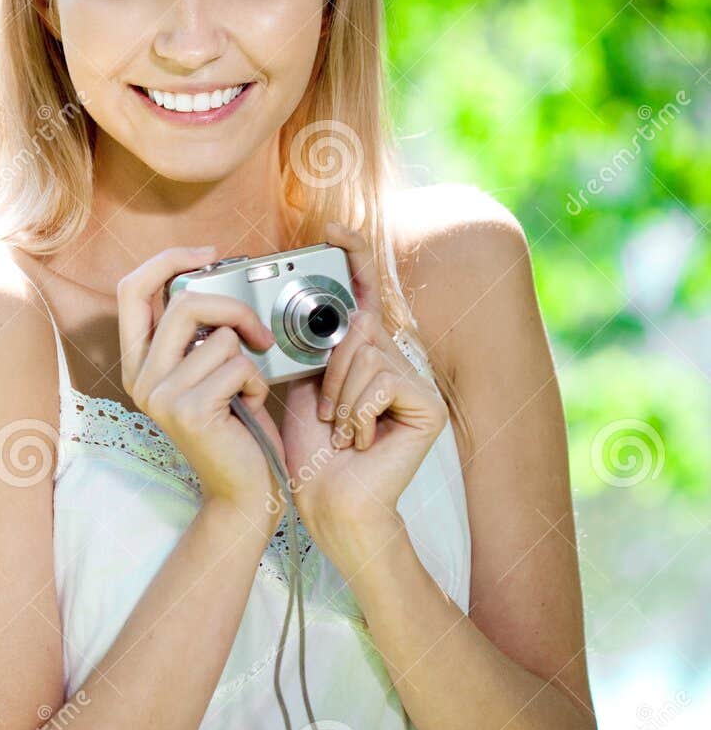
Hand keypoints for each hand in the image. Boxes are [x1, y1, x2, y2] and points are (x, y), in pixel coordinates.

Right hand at [117, 245, 288, 541]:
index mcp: (139, 362)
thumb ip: (198, 331)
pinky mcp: (187, 410)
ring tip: (246, 389)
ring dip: (249, 359)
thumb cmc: (236, 427)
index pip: (131, 289)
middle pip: (184, 302)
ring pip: (220, 337)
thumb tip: (213, 275)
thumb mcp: (208, 370)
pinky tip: (248, 407)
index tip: (208, 254)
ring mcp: (159, 395)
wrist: (245, 491)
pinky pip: (237, 366)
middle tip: (258, 333)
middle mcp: (140, 378)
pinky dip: (256, 382)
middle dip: (235, 308)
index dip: (168, 260)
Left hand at [279, 220, 448, 543]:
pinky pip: (382, 379)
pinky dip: (359, 411)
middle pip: (360, 326)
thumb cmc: (310, 449)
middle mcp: (395, 359)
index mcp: (365, 352)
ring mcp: (415, 381)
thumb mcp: (300, 383)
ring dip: (340, 397)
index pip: (364, 294)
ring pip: (367, 354)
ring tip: (342, 430)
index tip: (334, 228)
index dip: (355, 256)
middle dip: (329, 369)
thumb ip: (311, 342)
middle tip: (325, 412)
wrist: (328, 501)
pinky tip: (362, 439)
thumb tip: (310, 299)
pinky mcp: (429, 403)